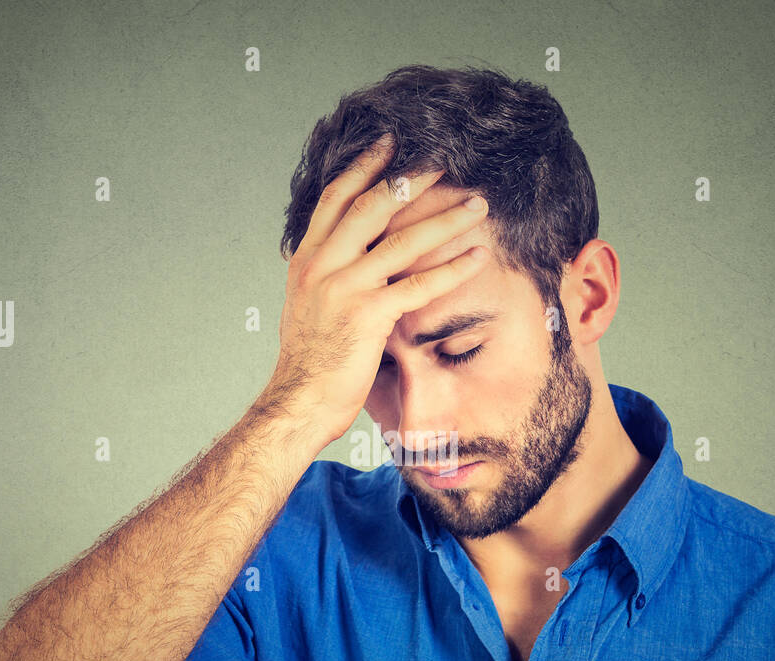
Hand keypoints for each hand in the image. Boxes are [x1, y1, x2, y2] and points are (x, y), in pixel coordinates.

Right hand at [268, 134, 490, 443]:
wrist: (297, 402)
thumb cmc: (306, 364)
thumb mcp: (303, 308)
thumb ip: (322, 277)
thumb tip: (337, 258)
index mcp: (306, 261)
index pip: (334, 200)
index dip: (363, 168)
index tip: (389, 144)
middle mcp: (323, 266)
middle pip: (371, 207)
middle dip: (411, 180)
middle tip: (444, 160)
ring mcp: (345, 288)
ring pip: (401, 241)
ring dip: (444, 219)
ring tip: (477, 204)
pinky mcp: (368, 316)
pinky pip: (418, 285)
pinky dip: (452, 269)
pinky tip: (477, 256)